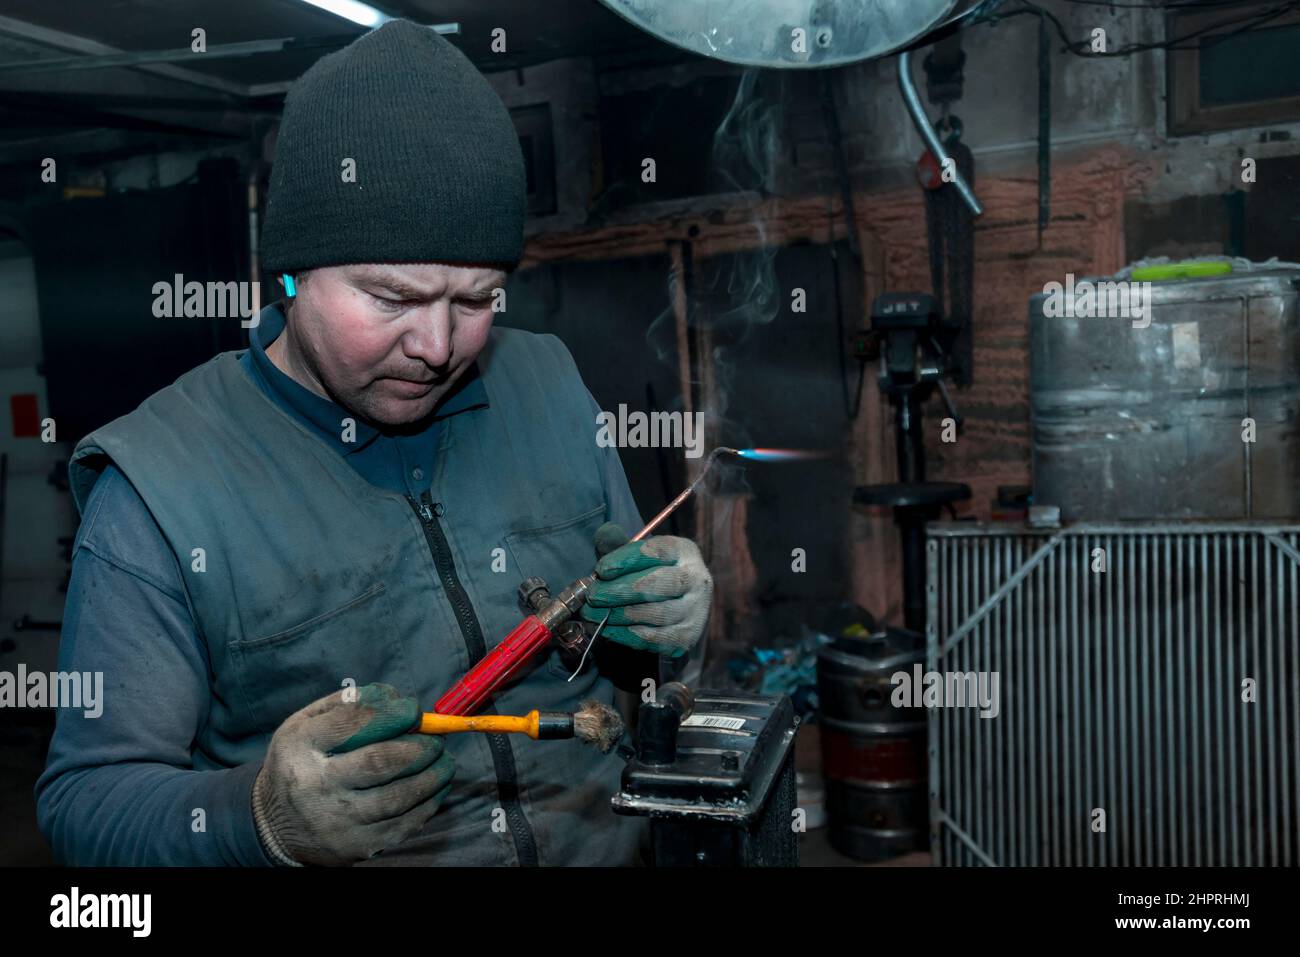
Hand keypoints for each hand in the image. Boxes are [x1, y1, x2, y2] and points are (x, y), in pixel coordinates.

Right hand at [252, 683, 453, 865]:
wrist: (274, 825)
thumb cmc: (303, 761)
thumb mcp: (308, 723)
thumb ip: (349, 704)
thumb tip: (396, 698)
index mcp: (301, 746)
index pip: (353, 723)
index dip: (392, 713)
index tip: (413, 710)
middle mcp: (316, 785)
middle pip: (379, 762)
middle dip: (419, 747)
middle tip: (436, 740)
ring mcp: (336, 821)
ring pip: (397, 797)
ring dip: (431, 776)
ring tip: (444, 762)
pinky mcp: (355, 847)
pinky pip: (402, 825)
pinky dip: (427, 804)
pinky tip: (435, 788)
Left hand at [579, 522, 712, 657]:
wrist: (676, 609)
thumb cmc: (649, 575)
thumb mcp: (636, 555)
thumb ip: (618, 543)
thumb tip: (604, 533)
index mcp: (684, 551)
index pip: (657, 551)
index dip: (626, 560)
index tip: (601, 569)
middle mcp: (697, 579)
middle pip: (656, 585)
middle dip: (618, 591)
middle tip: (592, 596)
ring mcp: (695, 611)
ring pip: (654, 614)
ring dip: (617, 615)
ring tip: (592, 614)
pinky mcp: (687, 638)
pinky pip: (653, 638)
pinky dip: (625, 634)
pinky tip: (607, 629)